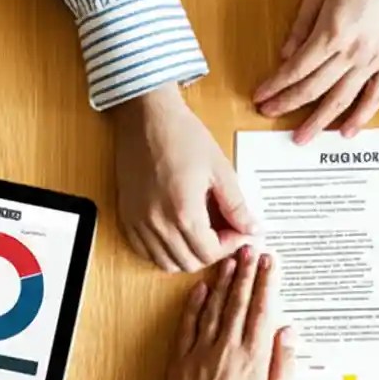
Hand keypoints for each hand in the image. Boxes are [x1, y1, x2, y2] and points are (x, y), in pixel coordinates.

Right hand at [113, 84, 257, 271]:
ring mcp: (138, 222)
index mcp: (184, 212)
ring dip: (187, 255)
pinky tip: (176, 232)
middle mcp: (158, 223)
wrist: (147, 117)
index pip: (211, 253)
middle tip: (223, 232)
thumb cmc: (184, 137)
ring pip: (165, 262)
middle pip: (190, 262)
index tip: (238, 231)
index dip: (230, 246)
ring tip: (201, 233)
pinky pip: (144, 251)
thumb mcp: (220, 169)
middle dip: (212, 252)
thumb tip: (252, 229)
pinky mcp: (126, 217)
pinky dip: (162, 251)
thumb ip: (237, 205)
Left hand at [162, 247, 295, 379]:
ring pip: (215, 307)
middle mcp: (228, 348)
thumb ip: (283, 363)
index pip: (262, 310)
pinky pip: (188, 325)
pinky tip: (202, 289)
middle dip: (247, 273)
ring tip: (231, 261)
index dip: (267, 282)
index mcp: (254, 358)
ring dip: (224, 282)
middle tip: (252, 249)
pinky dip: (194, 304)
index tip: (270, 262)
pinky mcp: (181, 360)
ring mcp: (202, 352)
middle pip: (239, 302)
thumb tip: (288, 331)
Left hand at [253, 0, 378, 143]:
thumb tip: (286, 55)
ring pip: (342, 99)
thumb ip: (301, 25)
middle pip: (314, 88)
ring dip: (319, 121)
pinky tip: (348, 132)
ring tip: (302, 137)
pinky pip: (376, 96)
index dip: (276, 86)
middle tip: (271, 115)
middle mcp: (352, 51)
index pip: (296, 70)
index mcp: (331, 32)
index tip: (262, 96)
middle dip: (289, 104)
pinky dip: (362, 116)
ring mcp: (374, 59)